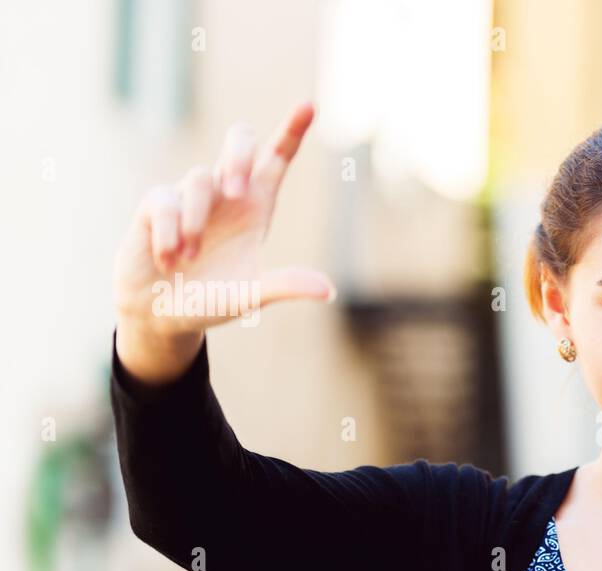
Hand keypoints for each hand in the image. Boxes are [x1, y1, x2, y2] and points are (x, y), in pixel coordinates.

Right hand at [112, 102, 334, 333]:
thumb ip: (285, 287)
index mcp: (255, 208)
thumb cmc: (212, 302)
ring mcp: (189, 195)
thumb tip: (328, 290)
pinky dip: (169, 234)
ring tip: (189, 258)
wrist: (162, 316)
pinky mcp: (156, 204)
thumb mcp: (251, 297)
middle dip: (238, 153)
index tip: (310, 106)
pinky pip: (165, 203)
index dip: (292, 132)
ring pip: (198, 179)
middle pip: (238, 142)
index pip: (276, 161)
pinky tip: (168, 260)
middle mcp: (225, 195)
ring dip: (195, 223)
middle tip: (237, 189)